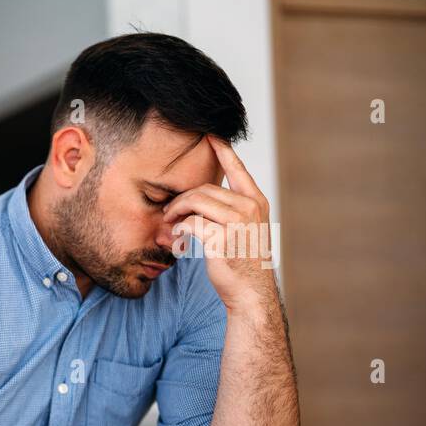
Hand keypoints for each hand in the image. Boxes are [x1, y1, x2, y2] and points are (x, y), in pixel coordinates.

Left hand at [163, 136, 278, 312]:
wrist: (249, 291)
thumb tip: (196, 202)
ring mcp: (237, 221)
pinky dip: (178, 230)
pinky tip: (177, 240)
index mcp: (256, 202)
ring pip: (195, 201)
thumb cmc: (241, 263)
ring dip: (176, 211)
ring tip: (169, 223)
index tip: (211, 135)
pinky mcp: (221, 237)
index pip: (237, 169)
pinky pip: (190, 222)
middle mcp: (249, 207)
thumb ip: (226, 212)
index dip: (223, 151)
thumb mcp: (242, 231)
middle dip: (181, 199)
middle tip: (169, 213)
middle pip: (204, 188)